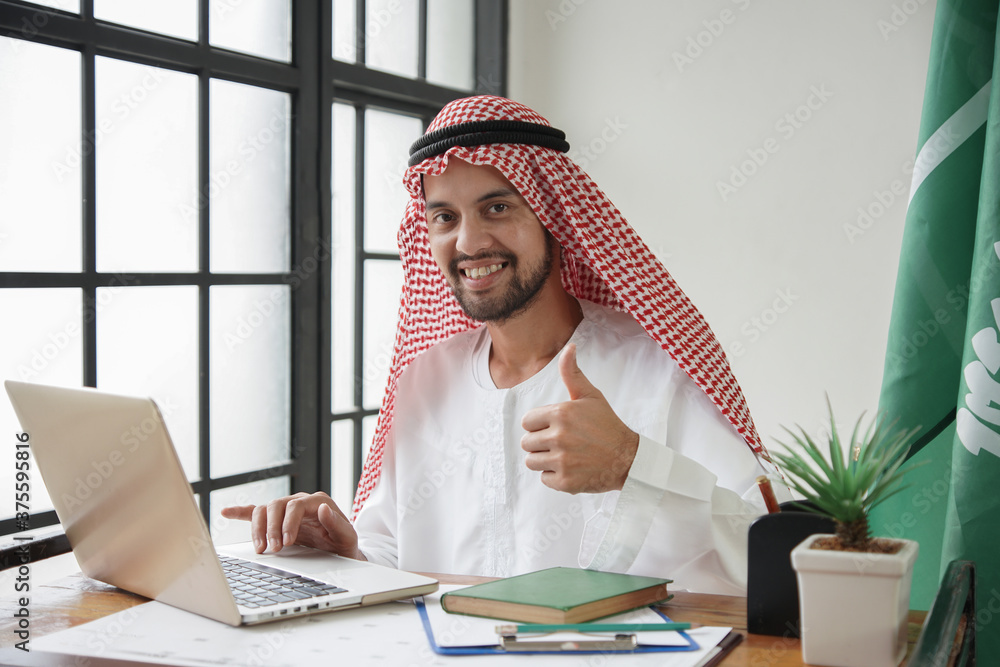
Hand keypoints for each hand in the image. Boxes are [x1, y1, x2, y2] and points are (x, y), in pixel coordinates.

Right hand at [220, 492, 364, 559]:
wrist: (342, 553)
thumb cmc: (344, 545)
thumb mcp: (347, 537)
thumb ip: (337, 523)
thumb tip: (323, 507)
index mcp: (317, 502)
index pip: (295, 505)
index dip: (287, 523)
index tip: (286, 542)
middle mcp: (300, 502)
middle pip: (276, 506)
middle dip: (271, 528)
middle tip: (272, 549)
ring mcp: (286, 510)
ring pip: (264, 510)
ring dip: (258, 528)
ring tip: (260, 548)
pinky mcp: (277, 522)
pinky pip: (256, 513)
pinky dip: (241, 512)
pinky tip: (227, 512)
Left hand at [520, 343, 639, 492]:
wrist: (628, 459)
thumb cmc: (607, 425)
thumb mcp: (591, 396)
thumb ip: (572, 373)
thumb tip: (569, 347)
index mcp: (561, 414)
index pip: (527, 422)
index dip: (539, 425)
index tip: (555, 427)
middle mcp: (559, 437)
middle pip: (526, 442)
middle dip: (540, 443)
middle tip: (561, 443)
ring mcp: (562, 461)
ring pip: (531, 461)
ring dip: (544, 460)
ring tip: (564, 455)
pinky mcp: (565, 482)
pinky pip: (544, 478)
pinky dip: (554, 476)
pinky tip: (571, 468)